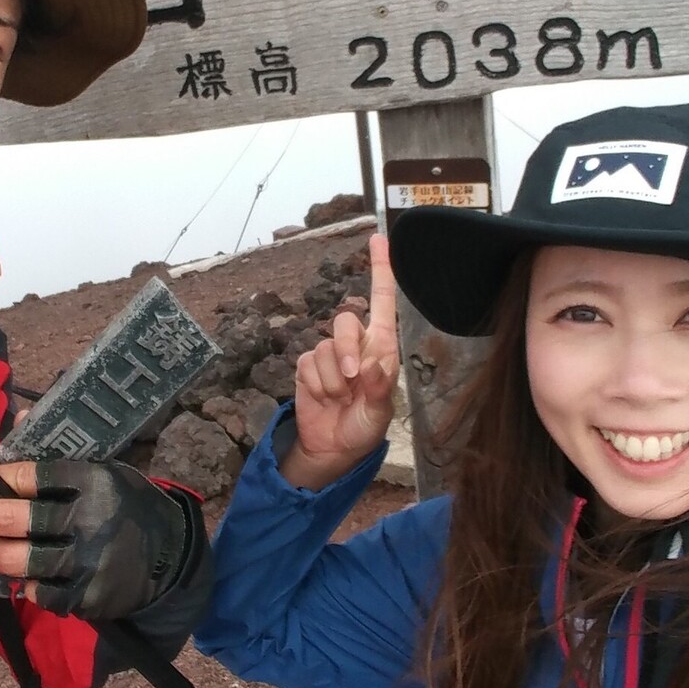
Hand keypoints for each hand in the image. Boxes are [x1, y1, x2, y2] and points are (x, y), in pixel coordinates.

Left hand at [0, 459, 196, 618]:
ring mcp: (87, 562)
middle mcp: (90, 521)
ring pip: (19, 560)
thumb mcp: (105, 470)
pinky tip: (26, 575)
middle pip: (15, 519)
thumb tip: (17, 418)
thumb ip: (58, 453)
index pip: (33, 476)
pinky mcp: (86, 597)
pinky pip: (39, 592)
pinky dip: (26, 584)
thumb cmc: (127, 507)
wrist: (170, 558)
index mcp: (94, 482)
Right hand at [284, 234, 399, 488]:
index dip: (381, 269)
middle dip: (346, 350)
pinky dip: (318, 385)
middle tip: (352, 380)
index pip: (381, 301)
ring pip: (325, 347)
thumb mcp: (380, 414)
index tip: (379, 238)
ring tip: (341, 399)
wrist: (332, 448)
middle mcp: (356, 345)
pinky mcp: (307, 366)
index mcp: (381, 347)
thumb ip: (380, 388)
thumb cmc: (364, 427)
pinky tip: (325, 399)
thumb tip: (372, 363)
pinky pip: (308, 364)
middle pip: (345, 322)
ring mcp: (329, 354)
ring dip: (333, 379)